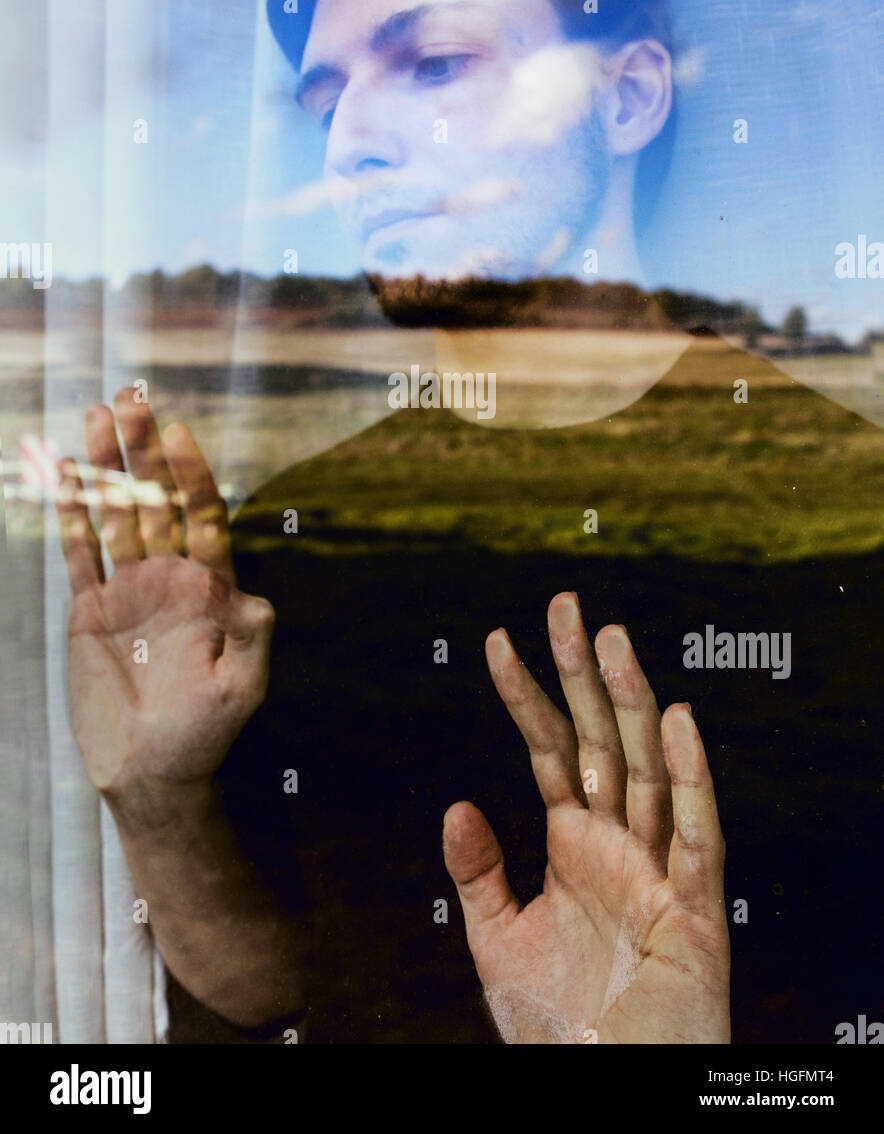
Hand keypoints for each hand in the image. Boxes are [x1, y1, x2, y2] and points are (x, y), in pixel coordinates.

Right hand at [56, 389, 274, 832]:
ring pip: (117, 514)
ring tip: (99, 414)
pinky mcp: (91, 610)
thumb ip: (251, 640)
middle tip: (132, 399)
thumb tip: (256, 597)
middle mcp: (169, 577)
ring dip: (108, 467)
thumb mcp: (242, 689)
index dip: (191, 474)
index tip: (180, 433)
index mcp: (209, 586)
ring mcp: (128, 589)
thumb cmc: (204, 734)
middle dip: (144, 451)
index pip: (202, 514)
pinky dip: (74, 513)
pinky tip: (69, 473)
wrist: (152, 772)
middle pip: (156, 500)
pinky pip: (80, 552)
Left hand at [443, 592, 729, 1043]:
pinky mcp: (694, 909)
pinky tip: (677, 722)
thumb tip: (456, 804)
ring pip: (646, 769)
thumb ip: (479, 874)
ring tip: (610, 641)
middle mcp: (616, 843)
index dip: (526, 695)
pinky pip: (694, 834)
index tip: (498, 641)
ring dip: (632, 703)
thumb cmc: (561, 1024)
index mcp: (572, 844)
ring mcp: (656, 868)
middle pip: (601, 738)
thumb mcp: (499, 942)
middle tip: (566, 604)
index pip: (550, 749)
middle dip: (583, 672)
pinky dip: (689, 779)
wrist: (604, 1086)